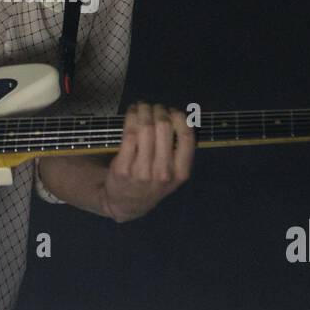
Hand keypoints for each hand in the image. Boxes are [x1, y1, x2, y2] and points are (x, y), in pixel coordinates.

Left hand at [101, 102, 194, 222]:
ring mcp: (142, 171)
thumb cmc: (153, 183)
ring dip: (143, 110)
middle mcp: (163, 172)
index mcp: (180, 173)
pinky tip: (131, 112)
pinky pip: (129, 134)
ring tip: (142, 106)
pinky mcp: (122, 167)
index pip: (187, 137)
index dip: (180, 118)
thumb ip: (180, 151)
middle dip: (159, 110)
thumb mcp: (174, 175)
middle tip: (154, 107)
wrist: (126, 203)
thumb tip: (181, 115)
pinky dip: (130, 117)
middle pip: (164, 127)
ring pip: (145, 128)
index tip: (173, 111)